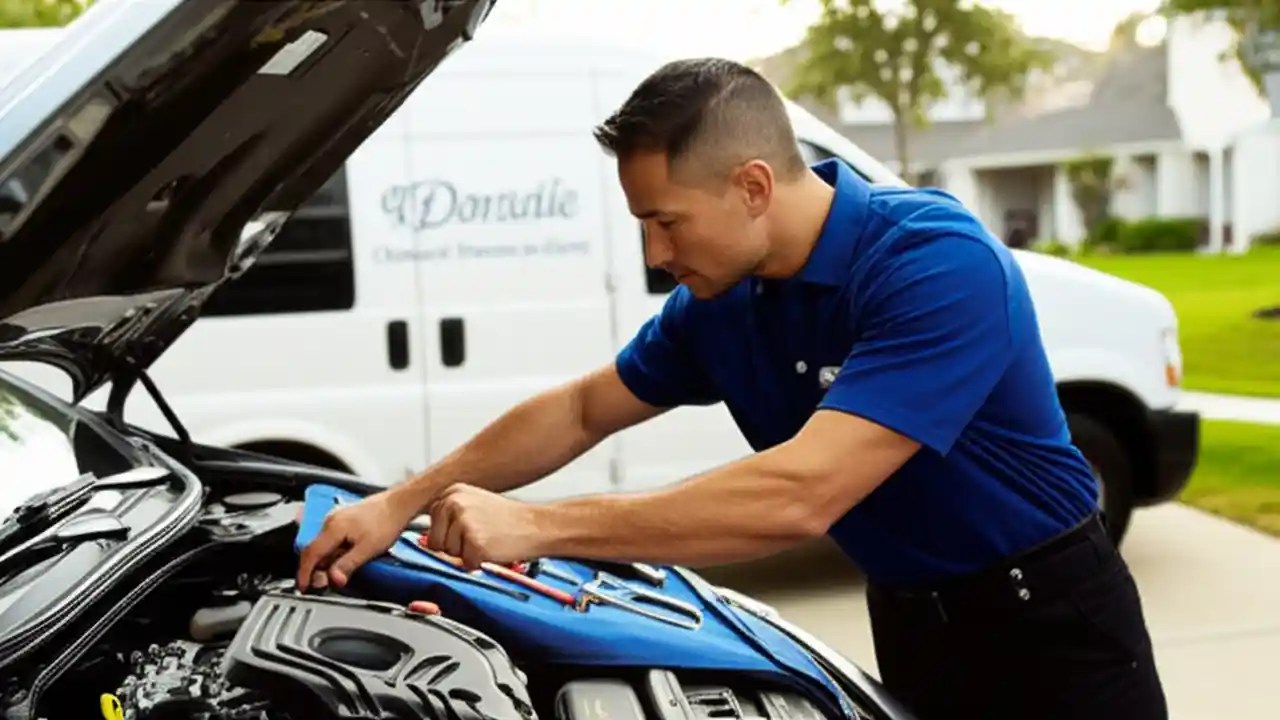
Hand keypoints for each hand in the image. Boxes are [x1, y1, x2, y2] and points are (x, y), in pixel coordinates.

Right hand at [296, 490, 415, 590]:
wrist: (400, 504)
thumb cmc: (388, 522)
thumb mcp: (368, 549)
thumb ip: (347, 565)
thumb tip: (332, 579)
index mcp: (333, 527)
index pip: (310, 554)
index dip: (304, 573)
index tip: (303, 587)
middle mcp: (331, 521)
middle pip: (313, 549)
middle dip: (312, 569)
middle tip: (319, 584)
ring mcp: (336, 518)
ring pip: (321, 544)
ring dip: (322, 561)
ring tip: (332, 574)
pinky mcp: (344, 519)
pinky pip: (329, 539)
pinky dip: (330, 552)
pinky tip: (340, 559)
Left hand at [426, 485, 546, 568]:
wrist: (537, 525)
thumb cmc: (509, 519)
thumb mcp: (474, 505)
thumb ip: (450, 516)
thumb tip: (426, 537)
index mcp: (452, 492)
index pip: (432, 523)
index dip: (449, 533)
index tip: (469, 529)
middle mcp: (454, 503)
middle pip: (435, 541)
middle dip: (455, 547)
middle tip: (481, 536)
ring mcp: (463, 523)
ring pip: (449, 554)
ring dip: (468, 554)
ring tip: (489, 540)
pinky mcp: (474, 543)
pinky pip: (465, 564)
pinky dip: (479, 563)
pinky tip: (494, 548)